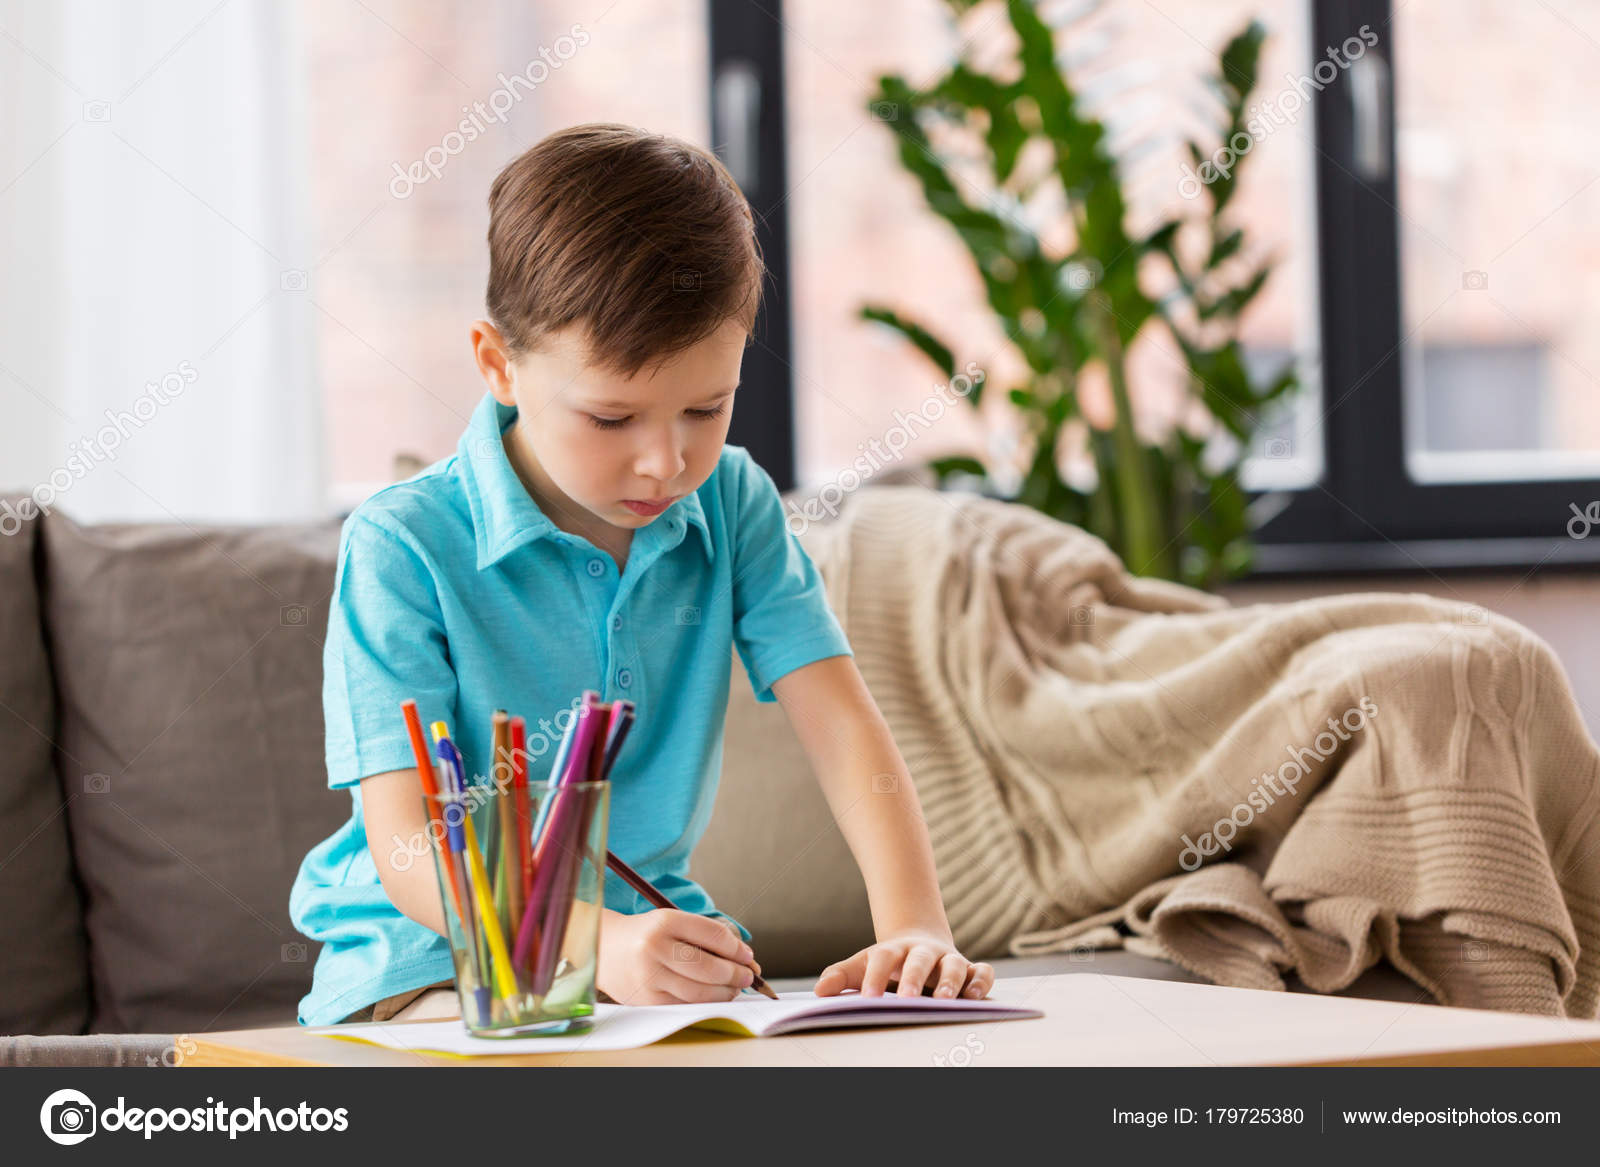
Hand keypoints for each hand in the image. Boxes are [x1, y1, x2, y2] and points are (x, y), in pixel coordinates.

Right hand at [596, 908, 760, 1005]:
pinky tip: (714, 996)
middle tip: (748, 976)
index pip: (713, 935)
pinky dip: (706, 1003)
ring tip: (734, 988)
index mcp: (665, 922)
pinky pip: (685, 1005)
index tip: (747, 955)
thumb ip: (705, 935)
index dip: (736, 948)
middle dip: (735, 974)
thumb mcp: (672, 922)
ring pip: (699, 992)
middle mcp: (655, 948)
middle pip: (708, 968)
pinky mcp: (646, 999)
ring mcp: (649, 976)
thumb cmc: (647, 934)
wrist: (602, 947)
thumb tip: (745, 958)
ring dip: (725, 992)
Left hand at [813, 929, 994, 999]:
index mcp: (896, 950)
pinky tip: (973, 996)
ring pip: (954, 965)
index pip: (884, 958)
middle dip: (915, 978)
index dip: (876, 976)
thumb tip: (819, 991)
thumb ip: (842, 976)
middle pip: (921, 959)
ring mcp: (949, 959)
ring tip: (945, 1000)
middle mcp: (925, 952)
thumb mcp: (863, 965)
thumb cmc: (888, 962)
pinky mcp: (970, 970)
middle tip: (908, 998)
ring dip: (951, 981)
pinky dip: (981, 981)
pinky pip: (982, 972)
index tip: (868, 997)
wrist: (919, 943)